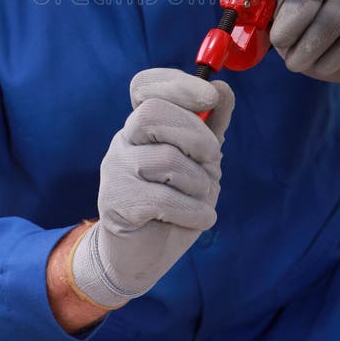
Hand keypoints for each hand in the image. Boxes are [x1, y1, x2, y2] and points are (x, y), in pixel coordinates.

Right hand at [70, 69, 234, 307]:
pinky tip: (199, 218)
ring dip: (199, 183)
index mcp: (143, 125)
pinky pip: (163, 200)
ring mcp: (116, 171)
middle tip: (213, 159)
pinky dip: (193, 211)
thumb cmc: (174, 204)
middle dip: (196, 135)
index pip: (145, 86)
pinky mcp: (116, 204)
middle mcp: (125, 141)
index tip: (210, 96)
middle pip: (152, 113)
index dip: (177, 83)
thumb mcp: (201, 163)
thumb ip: (212, 126)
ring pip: (165, 160)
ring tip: (200, 200)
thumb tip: (224, 87)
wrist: (142, 256)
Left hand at [269, 0, 339, 91]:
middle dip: (295, 12)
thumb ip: (267, 12)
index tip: (267, 12)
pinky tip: (324, 65)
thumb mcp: (285, 25)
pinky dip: (338, 52)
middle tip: (279, 43)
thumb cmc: (314, 38)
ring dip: (314, 40)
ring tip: (297, 63)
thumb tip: (250, 8)